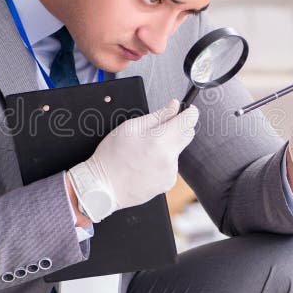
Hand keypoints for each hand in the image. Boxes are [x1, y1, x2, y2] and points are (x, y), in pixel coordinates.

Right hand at [70, 99, 198, 217]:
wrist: (103, 187)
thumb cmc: (112, 156)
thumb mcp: (131, 127)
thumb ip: (158, 115)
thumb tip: (174, 106)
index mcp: (161, 140)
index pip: (189, 121)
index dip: (189, 112)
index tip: (186, 110)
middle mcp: (169, 158)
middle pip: (188, 135)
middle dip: (178, 128)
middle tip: (158, 129)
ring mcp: (170, 172)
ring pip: (177, 151)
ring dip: (167, 146)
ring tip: (144, 151)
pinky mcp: (168, 183)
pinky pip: (171, 166)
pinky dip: (163, 161)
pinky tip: (146, 164)